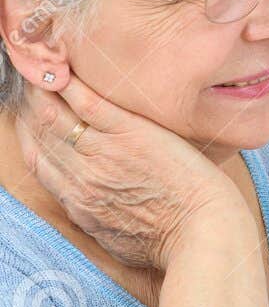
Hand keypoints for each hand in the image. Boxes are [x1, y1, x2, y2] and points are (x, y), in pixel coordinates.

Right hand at [15, 78, 247, 269]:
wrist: (203, 235)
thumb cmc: (173, 242)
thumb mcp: (118, 239)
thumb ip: (96, 215)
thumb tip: (88, 205)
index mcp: (77, 201)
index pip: (38, 158)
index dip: (29, 130)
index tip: (29, 112)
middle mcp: (80, 176)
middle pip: (40, 131)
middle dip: (32, 101)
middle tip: (35, 77)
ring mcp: (103, 154)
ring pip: (54, 114)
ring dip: (44, 86)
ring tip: (46, 64)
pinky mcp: (131, 135)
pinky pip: (89, 104)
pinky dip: (71, 84)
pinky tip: (65, 66)